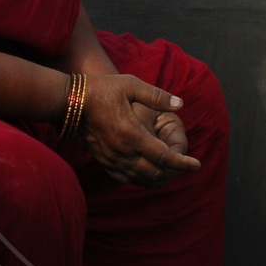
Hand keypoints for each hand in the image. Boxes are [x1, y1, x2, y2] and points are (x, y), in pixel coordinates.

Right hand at [80, 74, 201, 185]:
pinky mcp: (103, 161)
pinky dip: (140, 180)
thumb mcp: (131, 85)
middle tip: (187, 167)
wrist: (69, 101)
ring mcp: (112, 159)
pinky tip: (147, 175)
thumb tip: (180, 102)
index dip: (183, 163)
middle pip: (155, 173)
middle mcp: (123, 152)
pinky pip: (125, 178)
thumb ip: (157, 96)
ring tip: (172, 174)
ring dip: (158, 179)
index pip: (164, 157)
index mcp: (133, 135)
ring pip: (140, 179)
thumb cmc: (101, 90)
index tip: (196, 165)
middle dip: (174, 173)